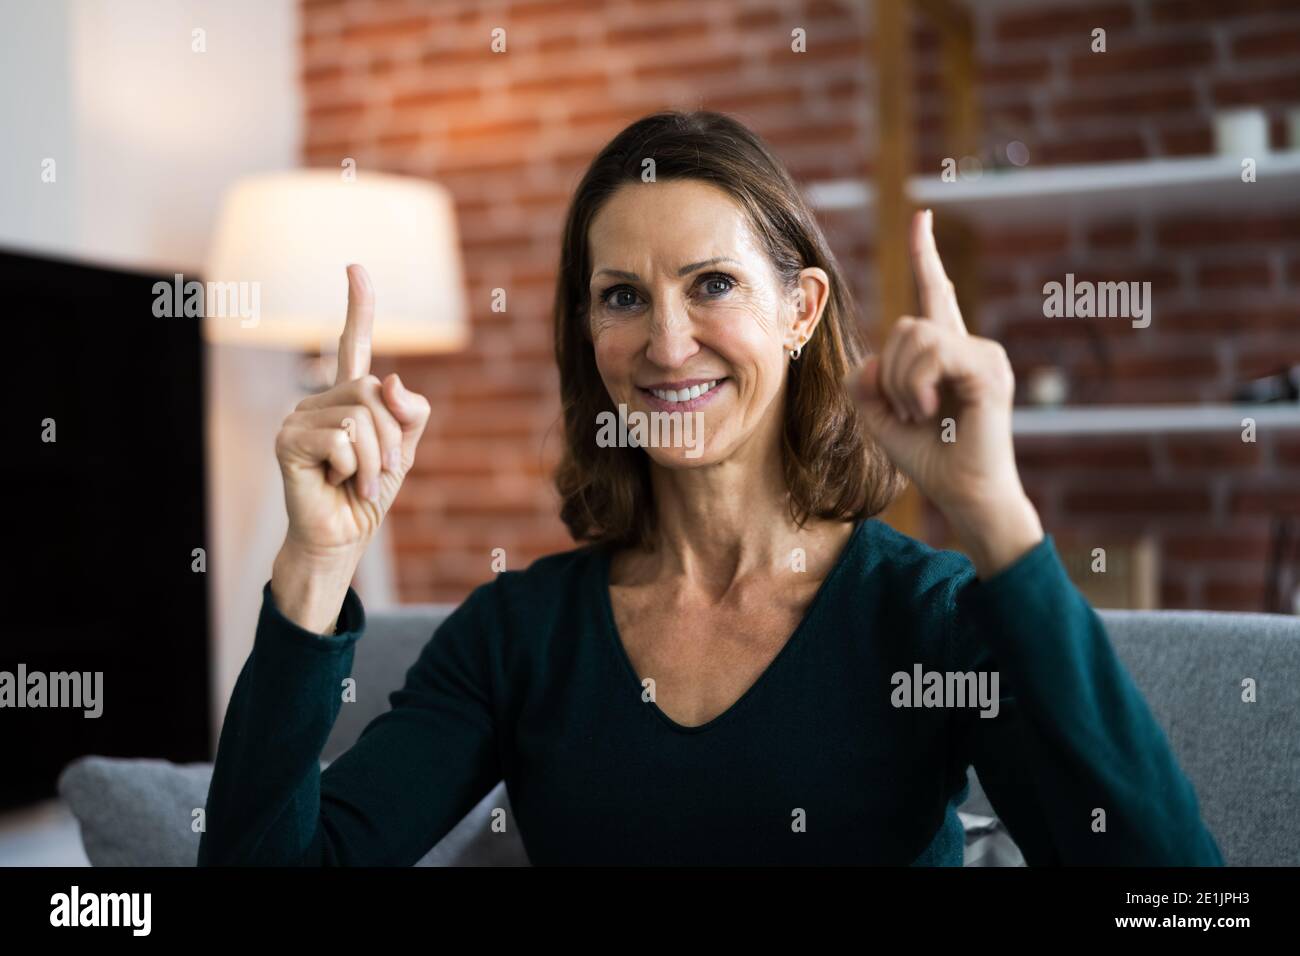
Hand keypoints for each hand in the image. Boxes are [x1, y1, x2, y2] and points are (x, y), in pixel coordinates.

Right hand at [271, 264, 430, 629]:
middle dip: (390, 437)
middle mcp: (319, 401)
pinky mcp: (287, 440)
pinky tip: (338, 484)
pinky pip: (342, 438)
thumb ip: (408, 413)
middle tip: (380, 473)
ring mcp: (299, 418)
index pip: (352, 345)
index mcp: (348, 399)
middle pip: (373, 391)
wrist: (341, 539)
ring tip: (359, 484)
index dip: (357, 307)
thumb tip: (389, 380)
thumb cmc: (368, 495)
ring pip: (361, 416)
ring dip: (374, 460)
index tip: (355, 268)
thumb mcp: (402, 451)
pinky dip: (353, 469)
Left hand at [846, 210, 1041, 576]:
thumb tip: (871, 359)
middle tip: (911, 411)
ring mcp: (984, 355)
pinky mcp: (989, 369)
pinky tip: (932, 411)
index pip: (934, 292)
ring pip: (914, 337)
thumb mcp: (881, 418)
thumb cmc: (931, 459)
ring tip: (923, 413)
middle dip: (889, 373)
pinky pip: (933, 354)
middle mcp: (970, 345)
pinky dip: (917, 386)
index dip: (924, 255)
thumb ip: (867, 384)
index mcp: (947, 352)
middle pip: (903, 326)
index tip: (921, 217)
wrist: (966, 495)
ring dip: (902, 383)